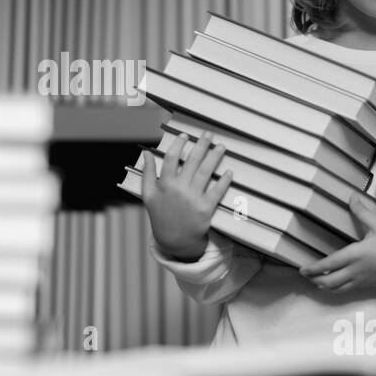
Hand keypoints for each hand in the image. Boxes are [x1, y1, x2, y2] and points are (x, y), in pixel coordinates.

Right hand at [141, 132, 232, 259]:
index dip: (179, 144)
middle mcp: (179, 189)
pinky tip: (228, 172)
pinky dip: (223, 181)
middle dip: (201, 145)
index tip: (185, 135)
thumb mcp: (148, 194)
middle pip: (192, 161)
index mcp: (165, 184)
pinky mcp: (206, 209)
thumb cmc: (160, 215)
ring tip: (221, 147)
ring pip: (206, 172)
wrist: (173, 240)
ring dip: (214, 157)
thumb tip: (146, 153)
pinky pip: (216, 191)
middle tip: (208, 134)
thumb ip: (147, 172)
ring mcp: (193, 199)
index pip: (172, 158)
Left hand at [299, 193, 375, 292]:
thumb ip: (362, 212)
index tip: (302, 269)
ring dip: (324, 286)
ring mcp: (362, 281)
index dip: (314, 268)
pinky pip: (347, 290)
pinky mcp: (368, 286)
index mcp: (356, 254)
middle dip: (315, 280)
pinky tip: (333, 284)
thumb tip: (351, 196)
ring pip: (337, 289)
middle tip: (305, 275)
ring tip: (316, 280)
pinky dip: (336, 289)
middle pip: (329, 281)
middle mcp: (356, 270)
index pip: (329, 264)